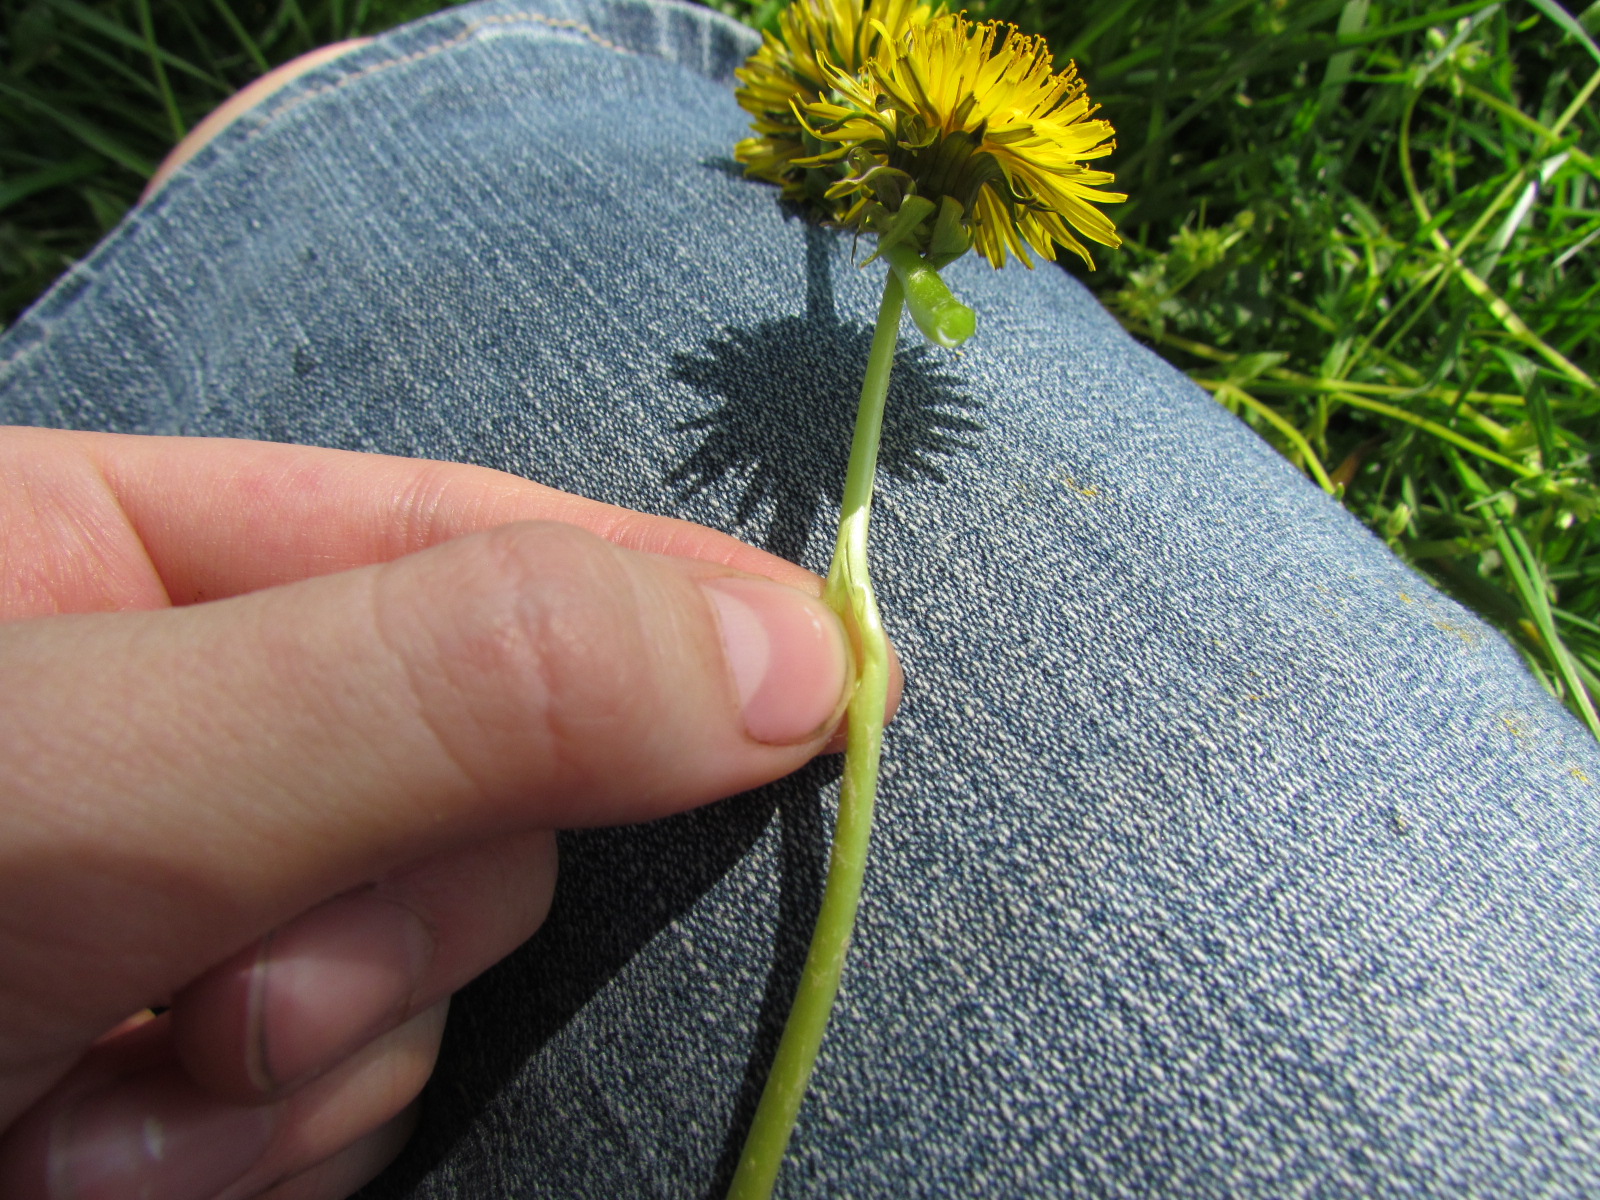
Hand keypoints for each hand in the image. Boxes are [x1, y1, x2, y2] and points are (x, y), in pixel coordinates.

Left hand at [0, 428, 875, 1199]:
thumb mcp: (115, 779)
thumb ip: (443, 690)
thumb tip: (791, 657)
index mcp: (120, 554)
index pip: (461, 541)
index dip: (655, 603)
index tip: (844, 676)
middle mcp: (176, 719)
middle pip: (463, 787)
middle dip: (385, 923)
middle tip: (231, 1003)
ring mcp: (189, 905)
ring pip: (422, 975)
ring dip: (304, 1074)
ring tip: (96, 1121)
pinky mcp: (191, 1070)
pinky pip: (348, 1105)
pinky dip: (260, 1163)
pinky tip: (91, 1171)